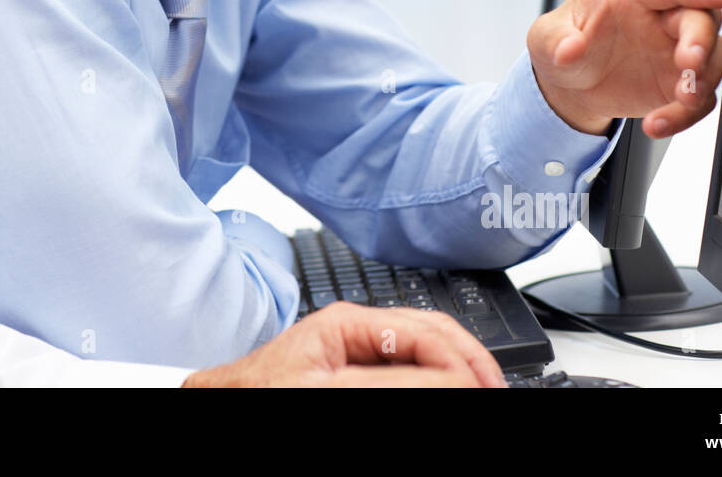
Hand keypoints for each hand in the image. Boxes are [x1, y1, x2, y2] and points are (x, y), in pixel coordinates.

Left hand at [181, 302, 506, 386]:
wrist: (226, 399)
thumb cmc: (260, 391)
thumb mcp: (331, 387)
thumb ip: (395, 381)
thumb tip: (450, 377)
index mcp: (349, 322)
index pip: (426, 336)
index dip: (461, 364)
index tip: (483, 388)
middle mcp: (356, 332)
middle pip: (433, 336)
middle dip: (469, 362)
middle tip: (495, 388)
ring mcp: (356, 351)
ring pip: (424, 349)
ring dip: (456, 369)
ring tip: (481, 387)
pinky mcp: (351, 368)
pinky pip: (404, 362)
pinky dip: (431, 374)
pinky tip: (445, 386)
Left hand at [527, 0, 721, 138]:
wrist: (569, 85)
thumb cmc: (564, 44)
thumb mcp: (546, 37)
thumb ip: (555, 40)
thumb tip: (568, 49)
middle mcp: (662, 20)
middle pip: (702, 19)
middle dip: (702, 42)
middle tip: (689, 65)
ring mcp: (674, 52)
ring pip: (712, 60)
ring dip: (702, 82)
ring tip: (679, 101)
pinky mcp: (677, 85)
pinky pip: (698, 100)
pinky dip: (684, 116)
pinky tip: (657, 124)